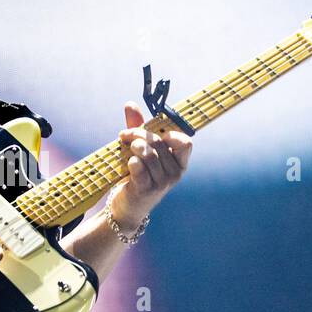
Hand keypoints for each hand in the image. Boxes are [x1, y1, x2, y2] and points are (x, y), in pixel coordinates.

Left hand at [111, 101, 193, 228]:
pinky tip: (129, 162)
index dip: (170, 134)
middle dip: (139, 133)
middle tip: (125, 134)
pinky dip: (132, 161)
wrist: (127, 207)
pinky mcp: (146, 190)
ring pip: (149, 154)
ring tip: (126, 146)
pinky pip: (139, 168)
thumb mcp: (139, 151)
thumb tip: (130, 104)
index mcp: (178, 163)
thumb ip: (137, 127)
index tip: (154, 133)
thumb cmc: (136, 175)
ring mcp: (161, 183)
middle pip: (159, 143)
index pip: (186, 143)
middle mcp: (174, 174)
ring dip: (134, 145)